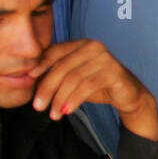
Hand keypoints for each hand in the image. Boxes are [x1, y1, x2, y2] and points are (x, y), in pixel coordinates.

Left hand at [26, 39, 151, 120]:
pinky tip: (66, 111)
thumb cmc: (98, 85)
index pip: (55, 51)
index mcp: (81, 44)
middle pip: (62, 67)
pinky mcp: (114, 71)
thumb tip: (29, 78)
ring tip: (53, 114)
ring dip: (59, 99)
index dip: (41, 64)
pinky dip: (74, 100)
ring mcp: (105, 58)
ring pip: (73, 78)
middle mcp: (93, 47)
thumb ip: (57, 74)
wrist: (128, 94)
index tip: (29, 79)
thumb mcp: (74, 78)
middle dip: (47, 88)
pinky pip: (87, 86)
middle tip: (37, 106)